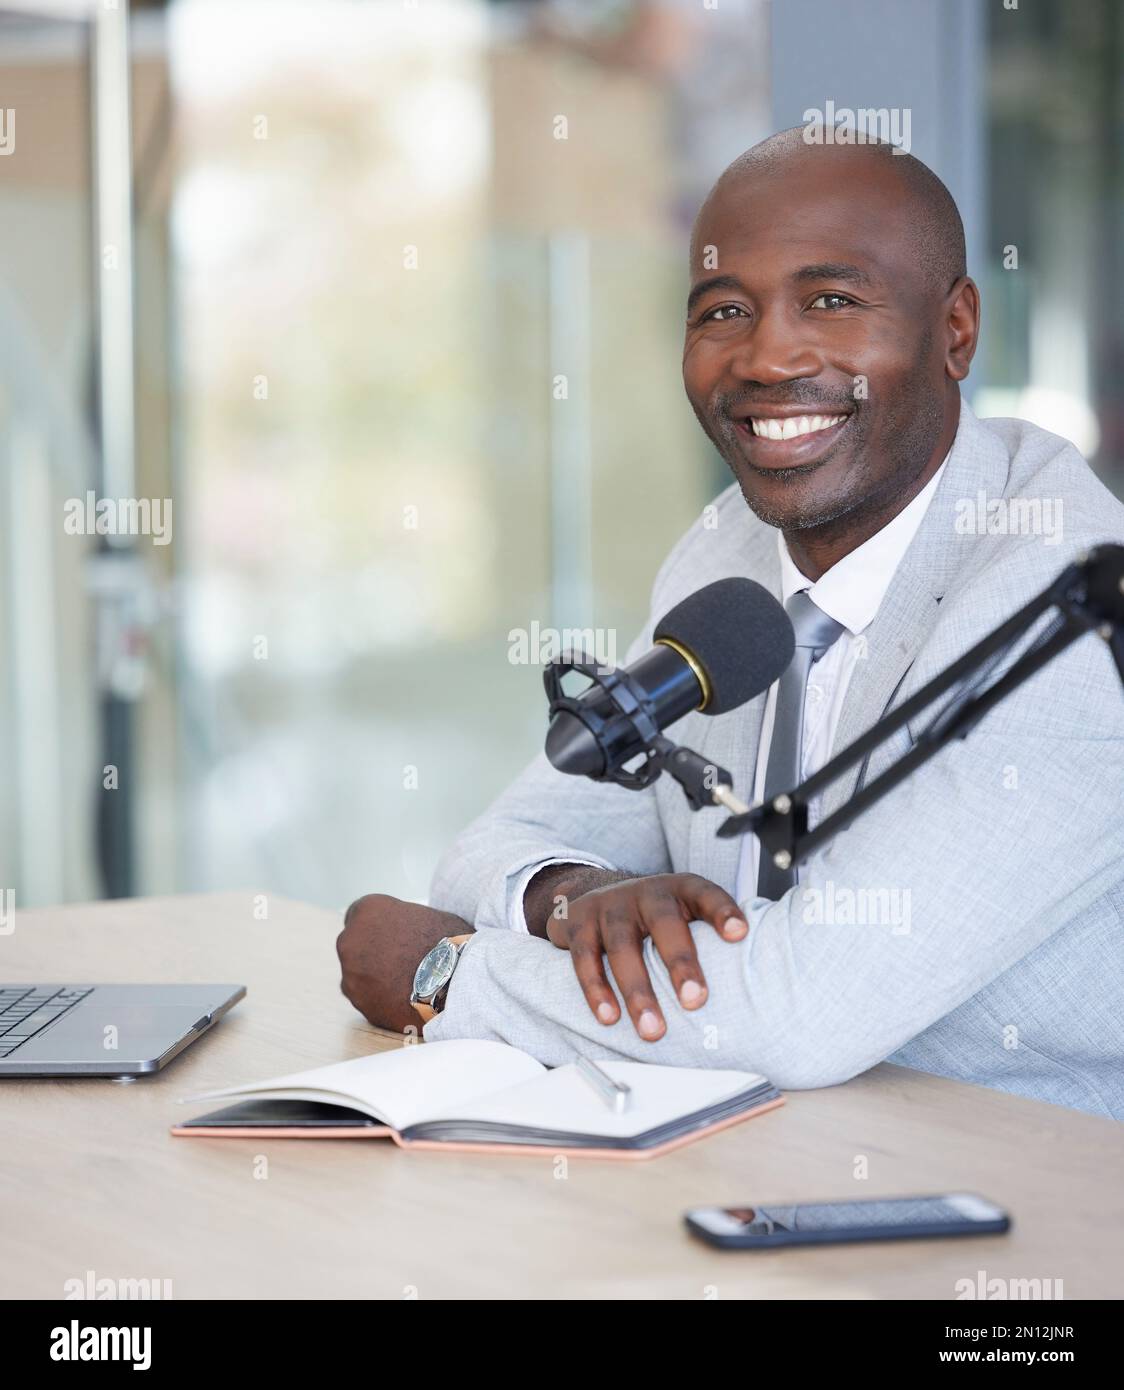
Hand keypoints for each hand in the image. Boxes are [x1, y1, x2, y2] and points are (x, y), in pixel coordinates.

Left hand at [336, 894, 472, 1034]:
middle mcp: (351, 940)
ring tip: (404, 983)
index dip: (376, 927)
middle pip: (355, 946)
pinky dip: (379, 999)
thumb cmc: (449, 941)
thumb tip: (406, 928)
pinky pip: (366, 999)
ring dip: (373, 978)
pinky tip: (403, 998)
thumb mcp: (427, 914)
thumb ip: (404, 920)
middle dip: (371, 952)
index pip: (359, 915)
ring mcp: (351, 975)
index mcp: (368, 910)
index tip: (390, 936)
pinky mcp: (360, 1004)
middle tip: (398, 961)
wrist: (457, 980)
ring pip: (357, 975)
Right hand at [545, 872, 747, 1040]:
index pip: (705, 894)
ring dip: (638, 990)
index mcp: (680, 890)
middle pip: (665, 923)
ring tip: (653, 1029)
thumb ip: (709, 941)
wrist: (593, 892)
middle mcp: (646, 893)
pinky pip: (586, 957)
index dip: (722, 910)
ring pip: (623, 945)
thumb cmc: (653, 917)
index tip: (739, 933)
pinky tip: (609, 1017)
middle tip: (696, 1001)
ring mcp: (610, 906)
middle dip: (681, 962)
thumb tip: (750, 994)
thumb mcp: (683, 914)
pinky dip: (596, 989)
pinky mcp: (579, 922)